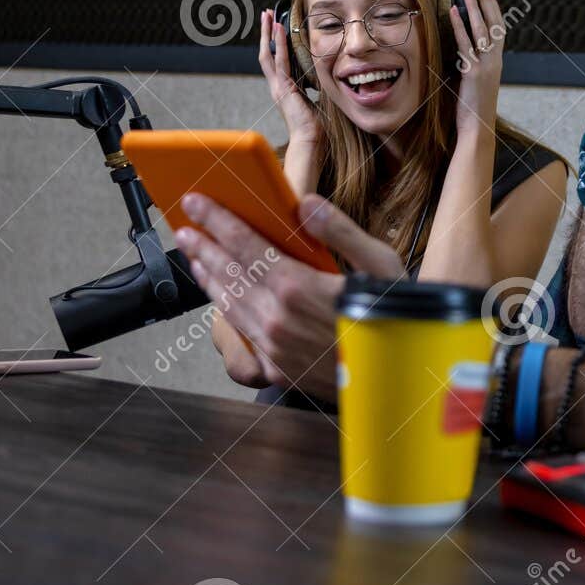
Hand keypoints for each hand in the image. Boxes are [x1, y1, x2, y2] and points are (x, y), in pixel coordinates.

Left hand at [175, 192, 403, 400]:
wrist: (399, 381)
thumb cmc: (395, 321)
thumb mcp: (381, 266)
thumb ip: (340, 232)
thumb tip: (306, 204)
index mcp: (298, 288)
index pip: (245, 245)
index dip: (217, 221)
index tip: (197, 202)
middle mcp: (277, 319)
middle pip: (228, 273)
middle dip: (203, 246)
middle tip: (186, 225)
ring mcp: (273, 347)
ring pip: (229, 304)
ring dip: (209, 276)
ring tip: (195, 255)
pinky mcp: (276, 369)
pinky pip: (242, 333)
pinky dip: (225, 309)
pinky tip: (222, 297)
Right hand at [258, 10, 321, 147]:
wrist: (311, 140)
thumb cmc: (317, 126)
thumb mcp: (319, 100)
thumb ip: (319, 87)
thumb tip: (331, 76)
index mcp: (285, 88)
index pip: (276, 60)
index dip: (275, 43)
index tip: (276, 26)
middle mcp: (277, 86)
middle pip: (267, 53)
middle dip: (266, 33)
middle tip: (266, 14)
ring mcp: (277, 86)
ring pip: (268, 54)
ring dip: (268, 34)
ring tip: (267, 16)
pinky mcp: (282, 88)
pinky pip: (278, 61)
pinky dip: (278, 44)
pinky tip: (279, 30)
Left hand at [448, 0, 503, 136]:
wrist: (478, 128)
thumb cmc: (474, 107)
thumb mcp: (475, 81)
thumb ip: (472, 63)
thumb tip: (461, 49)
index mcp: (497, 61)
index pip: (498, 28)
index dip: (493, 8)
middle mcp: (495, 60)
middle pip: (494, 23)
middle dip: (486, 0)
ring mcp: (486, 65)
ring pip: (482, 30)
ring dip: (475, 7)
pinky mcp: (473, 72)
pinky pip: (465, 44)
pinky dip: (459, 25)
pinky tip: (453, 11)